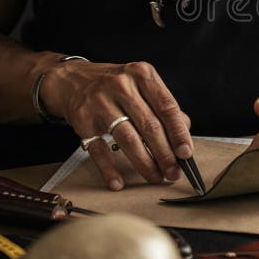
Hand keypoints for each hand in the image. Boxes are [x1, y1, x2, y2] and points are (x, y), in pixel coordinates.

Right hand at [40, 60, 192, 190]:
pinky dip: (109, 169)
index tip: (186, 153)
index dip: (179, 133)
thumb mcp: (142, 83)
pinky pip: (99, 150)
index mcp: (142, 75)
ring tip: (156, 177)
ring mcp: (100, 104)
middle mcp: (121, 86)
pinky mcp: (83, 121)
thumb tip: (184, 131)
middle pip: (149, 126)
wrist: (72, 80)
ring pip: (128, 139)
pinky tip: (119, 183)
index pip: (167, 107)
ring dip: (145, 163)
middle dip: (165, 154)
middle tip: (174, 173)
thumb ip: (163, 105)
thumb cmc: (116, 85)